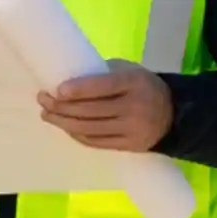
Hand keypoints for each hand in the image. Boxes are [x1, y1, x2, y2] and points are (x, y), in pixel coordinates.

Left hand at [38, 59, 173, 151]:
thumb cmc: (143, 86)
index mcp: (133, 83)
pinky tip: (65, 126)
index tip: (57, 90)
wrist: (173, 114)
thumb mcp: (129, 71)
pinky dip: (77, 134)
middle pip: (91, 111)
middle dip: (62, 107)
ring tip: (47, 114)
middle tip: (43, 100)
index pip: (102, 87)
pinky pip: (96, 142)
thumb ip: (104, 74)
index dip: (79, 89)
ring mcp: (131, 130)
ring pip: (90, 129)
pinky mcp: (129, 146)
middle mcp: (133, 107)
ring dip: (64, 122)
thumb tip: (69, 78)